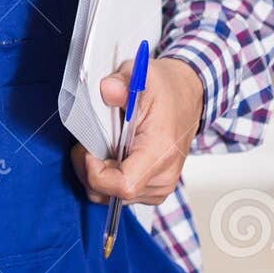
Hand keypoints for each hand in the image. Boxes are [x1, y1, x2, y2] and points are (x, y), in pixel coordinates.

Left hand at [69, 54, 204, 206]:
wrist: (186, 96)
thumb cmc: (165, 90)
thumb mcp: (141, 76)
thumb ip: (121, 83)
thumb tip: (108, 90)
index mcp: (160, 153)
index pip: (123, 186)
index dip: (95, 172)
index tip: (87, 149)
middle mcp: (163, 177)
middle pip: (111, 194)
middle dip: (89, 169)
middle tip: (88, 142)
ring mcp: (159, 186)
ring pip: (110, 196)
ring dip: (95, 173)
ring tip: (100, 145)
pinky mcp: (153, 187)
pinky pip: (118, 194)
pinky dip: (105, 176)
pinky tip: (108, 153)